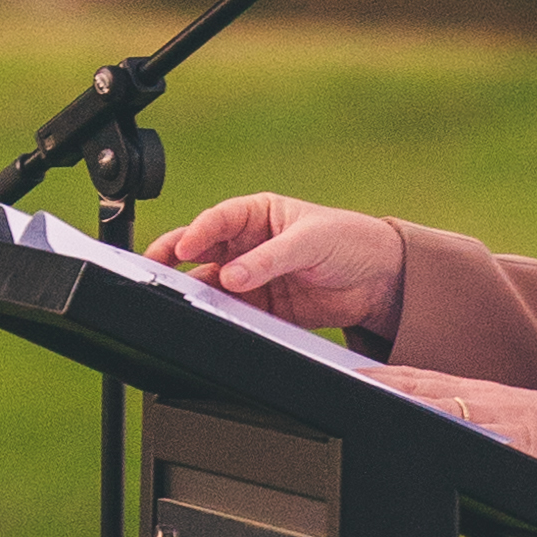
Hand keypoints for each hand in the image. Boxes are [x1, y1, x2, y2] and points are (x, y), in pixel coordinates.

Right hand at [153, 190, 409, 344]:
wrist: (381, 280)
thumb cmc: (349, 240)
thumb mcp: (309, 241)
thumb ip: (269, 259)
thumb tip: (232, 276)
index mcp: (257, 215)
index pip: (217, 220)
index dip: (197, 233)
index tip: (182, 250)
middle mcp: (249, 245)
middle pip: (203, 252)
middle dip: (176, 261)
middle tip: (155, 271)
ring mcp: (254, 277)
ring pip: (214, 285)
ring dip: (200, 294)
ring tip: (187, 304)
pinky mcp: (265, 308)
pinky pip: (236, 312)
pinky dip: (224, 318)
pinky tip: (216, 321)